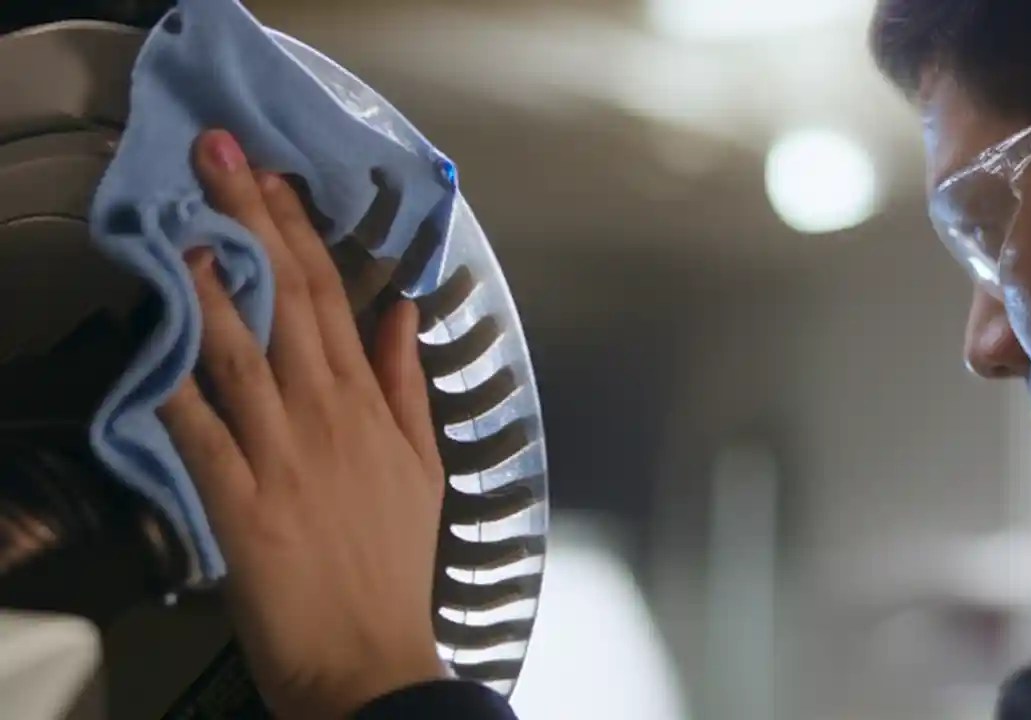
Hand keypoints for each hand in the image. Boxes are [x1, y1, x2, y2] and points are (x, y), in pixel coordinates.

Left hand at [158, 129, 447, 717]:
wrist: (374, 657)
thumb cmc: (395, 563)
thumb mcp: (422, 467)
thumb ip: (407, 384)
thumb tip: (400, 311)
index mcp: (369, 407)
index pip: (331, 298)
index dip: (296, 231)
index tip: (270, 176)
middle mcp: (328, 419)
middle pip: (286, 305)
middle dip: (250, 224)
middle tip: (219, 159)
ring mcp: (285, 460)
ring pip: (243, 357)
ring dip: (212, 288)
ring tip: (183, 225)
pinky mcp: (242, 507)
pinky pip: (202, 436)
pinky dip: (178, 389)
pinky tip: (154, 343)